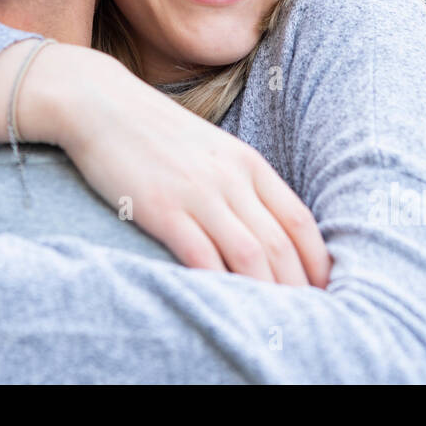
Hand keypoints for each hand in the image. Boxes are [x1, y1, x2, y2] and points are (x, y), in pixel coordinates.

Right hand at [24, 45, 332, 289]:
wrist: (101, 104)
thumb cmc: (155, 132)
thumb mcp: (212, 149)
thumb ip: (241, 183)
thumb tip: (268, 229)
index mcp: (248, 162)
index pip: (299, 220)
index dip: (318, 261)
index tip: (325, 290)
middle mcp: (230, 177)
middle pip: (279, 243)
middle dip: (298, 288)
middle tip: (308, 319)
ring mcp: (196, 192)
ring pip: (249, 253)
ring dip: (267, 293)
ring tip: (275, 322)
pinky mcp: (162, 208)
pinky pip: (200, 255)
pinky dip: (219, 284)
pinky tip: (226, 304)